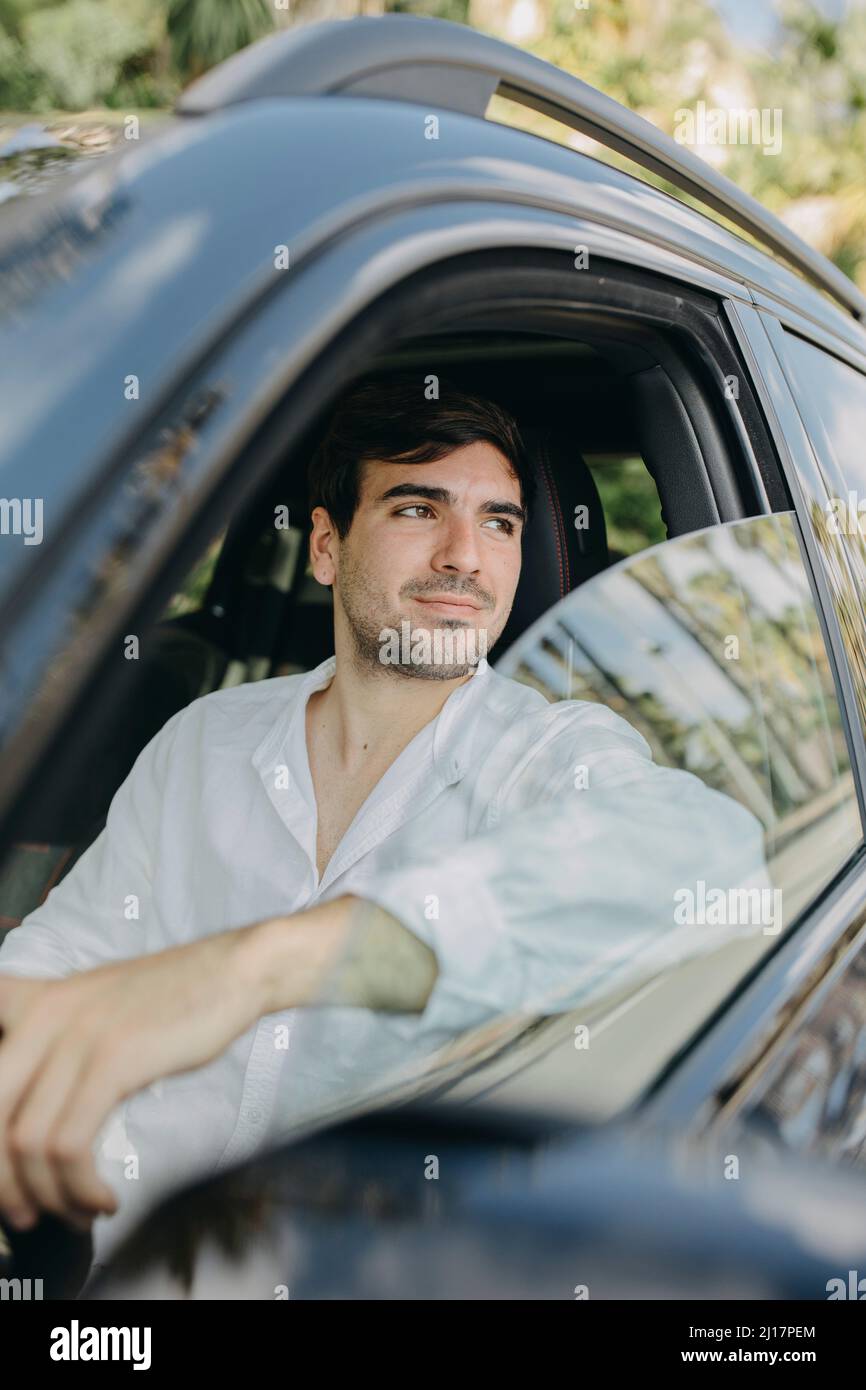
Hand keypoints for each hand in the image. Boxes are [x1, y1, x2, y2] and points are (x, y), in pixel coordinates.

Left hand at [0, 926, 266, 1232]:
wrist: (231, 971)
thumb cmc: (172, 999)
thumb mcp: (95, 1008)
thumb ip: (53, 1044)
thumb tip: (29, 1123)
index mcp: (33, 1003)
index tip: (11, 1173)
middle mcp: (41, 1016)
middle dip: (3, 1183)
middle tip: (27, 1215)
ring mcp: (75, 1036)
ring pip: (27, 1143)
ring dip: (51, 1196)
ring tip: (79, 1213)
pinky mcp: (112, 1059)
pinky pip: (71, 1144)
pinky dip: (80, 1187)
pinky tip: (103, 1199)